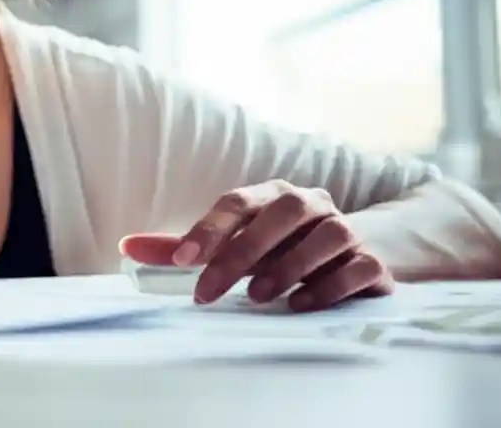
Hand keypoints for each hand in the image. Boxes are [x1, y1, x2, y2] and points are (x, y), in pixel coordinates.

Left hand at [119, 180, 392, 311]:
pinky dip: (328, 286)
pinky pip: (358, 267)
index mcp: (272, 195)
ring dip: (288, 266)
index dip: (208, 229)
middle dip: (241, 252)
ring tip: (256, 297)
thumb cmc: (277, 250)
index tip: (179, 262)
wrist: (349, 259)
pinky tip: (298, 305)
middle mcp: (312, 205)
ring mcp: (347, 231)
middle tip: (207, 291)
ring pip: (326, 235)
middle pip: (281, 213)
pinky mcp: (373, 263)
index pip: (237, 201)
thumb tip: (127, 247)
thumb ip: (185, 247)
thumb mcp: (231, 246)